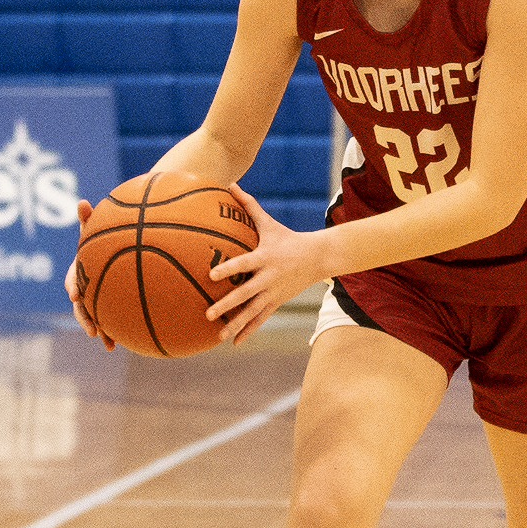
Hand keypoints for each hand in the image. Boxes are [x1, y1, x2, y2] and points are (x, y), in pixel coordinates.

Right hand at [67, 200, 113, 348]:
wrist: (107, 254)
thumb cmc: (99, 240)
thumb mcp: (92, 230)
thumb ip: (88, 220)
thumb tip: (82, 201)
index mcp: (78, 272)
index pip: (73, 280)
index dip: (74, 286)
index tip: (76, 293)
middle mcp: (82, 288)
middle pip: (81, 306)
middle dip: (85, 318)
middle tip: (92, 330)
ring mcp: (92, 300)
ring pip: (93, 318)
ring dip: (99, 330)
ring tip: (108, 343)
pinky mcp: (104, 308)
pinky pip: (106, 322)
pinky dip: (110, 334)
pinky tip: (119, 347)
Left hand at [206, 188, 327, 345]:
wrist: (318, 258)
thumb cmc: (287, 238)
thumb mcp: (269, 222)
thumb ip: (249, 206)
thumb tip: (230, 184)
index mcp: (265, 257)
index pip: (244, 264)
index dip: (228, 269)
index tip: (211, 275)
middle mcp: (268, 278)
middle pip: (245, 293)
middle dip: (227, 304)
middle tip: (208, 313)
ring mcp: (273, 292)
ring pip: (252, 312)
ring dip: (235, 324)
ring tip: (218, 336)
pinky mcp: (277, 302)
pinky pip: (261, 319)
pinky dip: (248, 331)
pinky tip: (234, 342)